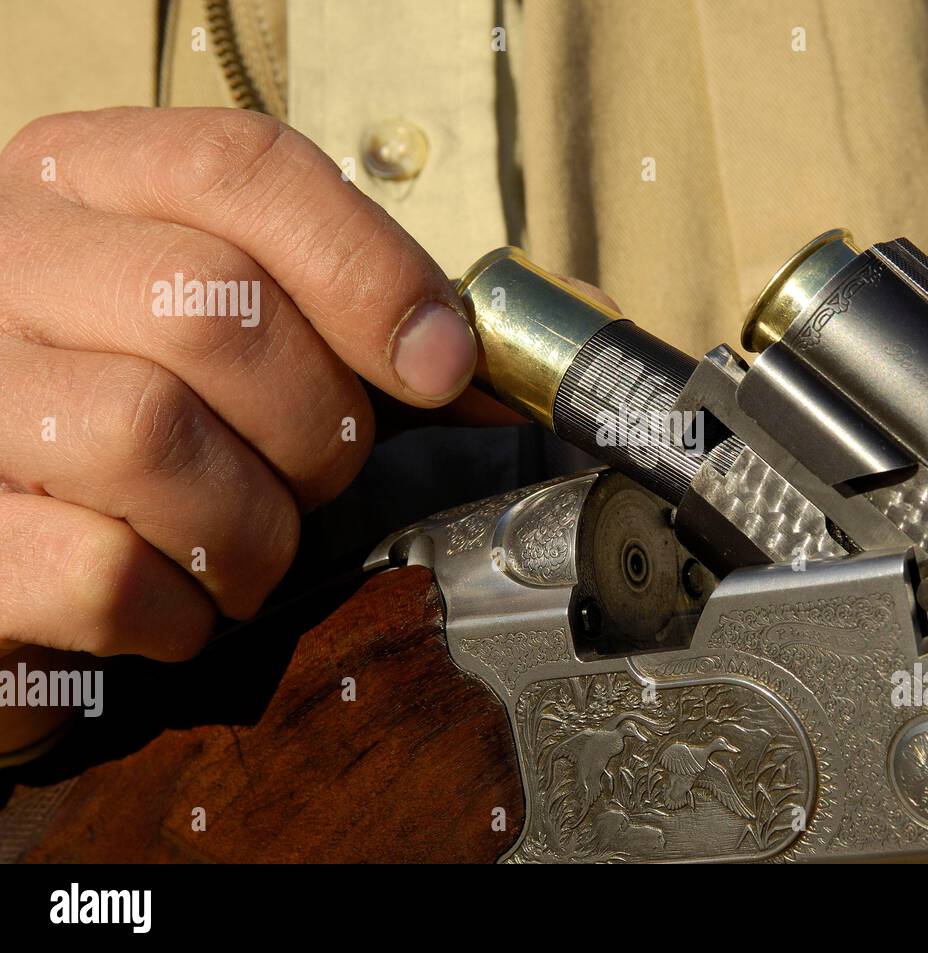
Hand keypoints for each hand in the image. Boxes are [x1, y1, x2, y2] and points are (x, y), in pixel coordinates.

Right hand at [0, 106, 485, 671]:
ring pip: (146, 434)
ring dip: (252, 527)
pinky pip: (101, 572)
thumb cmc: (151, 430)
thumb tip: (511, 378)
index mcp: (89, 184)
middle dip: (315, 421)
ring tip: (247, 548)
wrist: (13, 543)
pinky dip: (179, 613)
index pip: (245, 169)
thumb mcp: (255, 340)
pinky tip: (177, 606)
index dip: (370, 270)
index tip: (439, 363)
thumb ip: (369, 336)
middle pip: (210, 303)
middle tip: (315, 474)